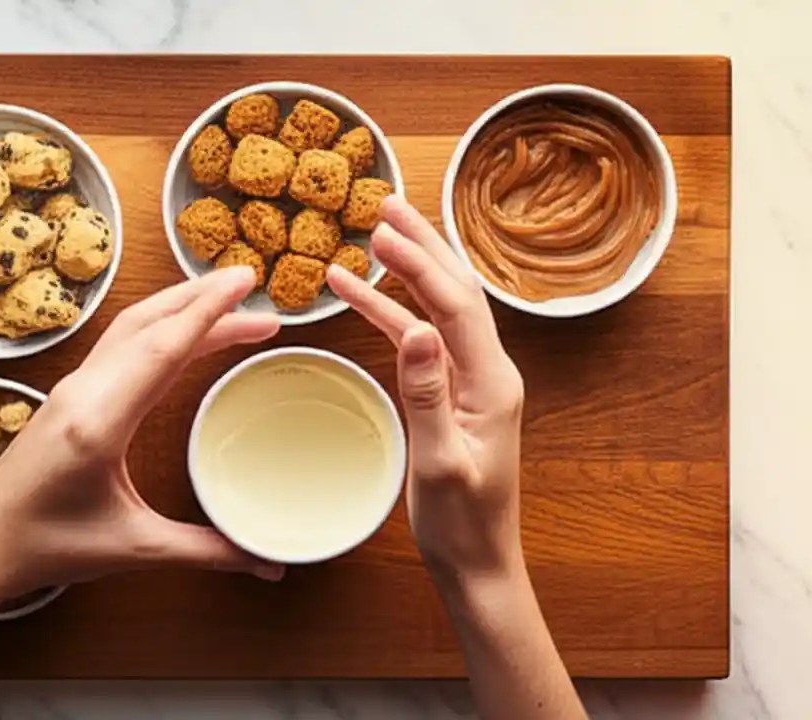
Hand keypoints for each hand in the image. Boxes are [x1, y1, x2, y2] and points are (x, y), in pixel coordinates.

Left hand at [0, 267, 285, 601]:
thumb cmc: (46, 547)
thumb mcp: (134, 548)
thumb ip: (205, 550)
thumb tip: (270, 564)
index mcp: (98, 422)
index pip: (162, 348)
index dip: (209, 311)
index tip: (246, 283)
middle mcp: (82, 393)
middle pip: (148, 323)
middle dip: (201, 297)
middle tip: (251, 283)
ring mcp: (70, 389)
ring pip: (129, 328)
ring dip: (178, 307)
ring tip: (226, 300)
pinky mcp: (65, 396)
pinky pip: (117, 345)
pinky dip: (156, 328)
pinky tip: (178, 335)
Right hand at [327, 196, 525, 584]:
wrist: (478, 562)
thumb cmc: (462, 522)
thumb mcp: (441, 462)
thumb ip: (428, 394)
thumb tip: (415, 331)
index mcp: (492, 383)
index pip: (453, 306)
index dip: (418, 263)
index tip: (382, 230)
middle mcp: (489, 372)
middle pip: (455, 291)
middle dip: (422, 245)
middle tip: (386, 205)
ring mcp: (472, 381)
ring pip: (439, 308)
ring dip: (408, 270)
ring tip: (375, 234)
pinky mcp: (453, 393)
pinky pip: (423, 338)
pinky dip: (393, 312)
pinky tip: (364, 296)